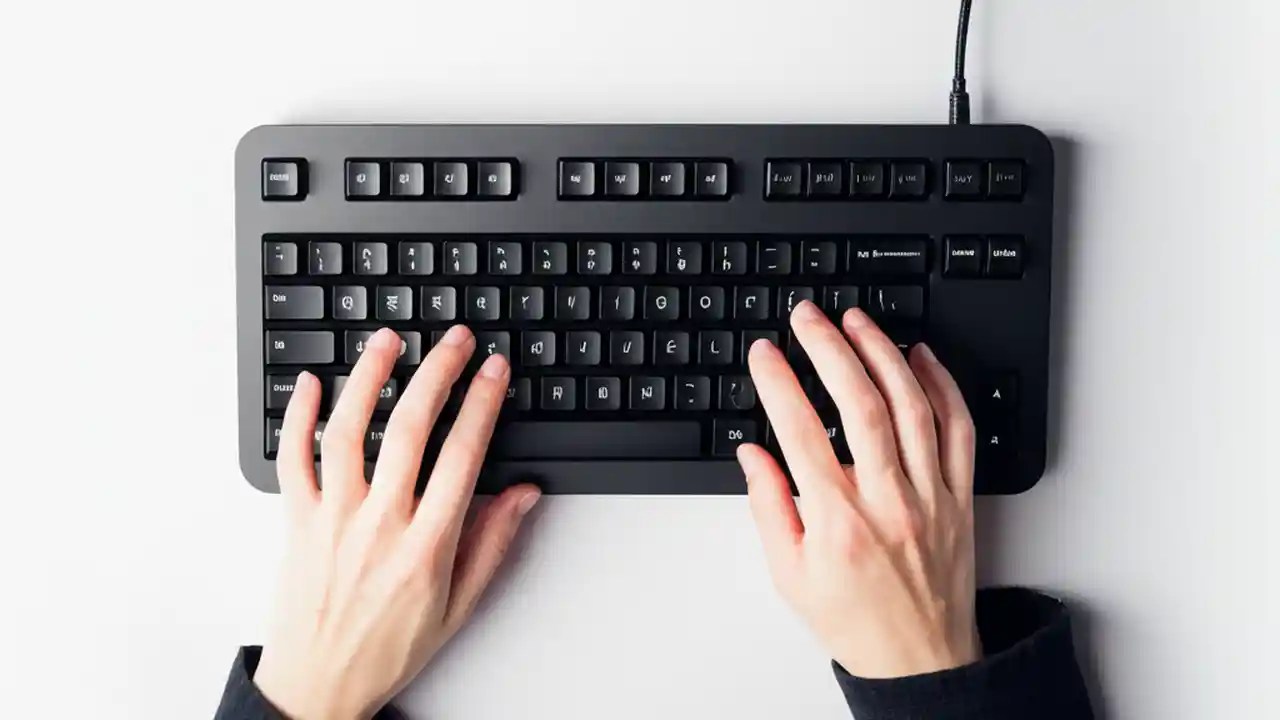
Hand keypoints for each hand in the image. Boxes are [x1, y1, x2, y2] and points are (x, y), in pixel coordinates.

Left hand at [254, 326, 540, 718]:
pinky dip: (298, 415)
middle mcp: (378, 525)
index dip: (481, 404)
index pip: (462, 457)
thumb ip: (492, 544)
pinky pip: (293, 458)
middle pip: (409, 430)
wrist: (318, 685)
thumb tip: (523, 493)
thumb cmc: (388, 648)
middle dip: (436, 373)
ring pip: (348, 431)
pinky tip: (311, 382)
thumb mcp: (459, 606)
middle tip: (453, 340)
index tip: (493, 370)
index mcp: (425, 547)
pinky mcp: (296, 521)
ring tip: (388, 341)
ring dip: (369, 377)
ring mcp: (332, 519)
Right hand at [740, 302, 980, 678]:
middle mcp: (887, 501)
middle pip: (859, 405)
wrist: (920, 661)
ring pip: (911, 407)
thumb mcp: (789, 574)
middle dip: (829, 349)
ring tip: (857, 322)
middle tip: (808, 317)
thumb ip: (768, 508)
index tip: (765, 353)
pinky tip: (920, 356)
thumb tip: (752, 454)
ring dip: (882, 354)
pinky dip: (942, 386)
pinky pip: (959, 430)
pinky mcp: (960, 496)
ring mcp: (930, 495)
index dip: (779, 383)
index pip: (801, 432)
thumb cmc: (854, 620)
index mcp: (837, 522)